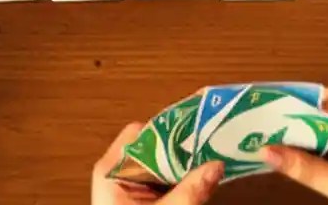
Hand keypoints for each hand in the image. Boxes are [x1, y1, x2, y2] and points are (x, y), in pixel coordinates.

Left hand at [91, 123, 222, 204]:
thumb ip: (190, 191)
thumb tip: (216, 166)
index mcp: (111, 170)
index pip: (141, 133)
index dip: (170, 130)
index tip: (199, 129)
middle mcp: (118, 172)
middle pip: (154, 146)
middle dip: (183, 148)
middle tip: (212, 145)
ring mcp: (130, 186)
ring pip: (162, 163)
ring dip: (185, 164)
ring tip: (211, 159)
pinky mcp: (142, 200)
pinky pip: (164, 180)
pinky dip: (182, 179)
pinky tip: (201, 180)